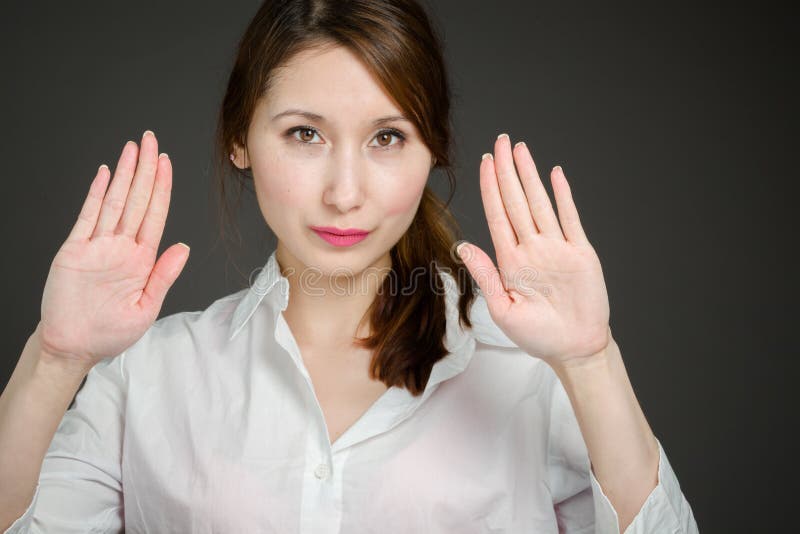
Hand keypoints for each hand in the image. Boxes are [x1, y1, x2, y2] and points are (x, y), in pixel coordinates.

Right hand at [38, 130, 189, 370]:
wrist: (73, 346)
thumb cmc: (110, 332)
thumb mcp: (145, 308)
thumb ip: (164, 276)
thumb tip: (184, 248)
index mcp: (141, 260)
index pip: (155, 215)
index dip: (162, 188)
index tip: (167, 164)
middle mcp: (121, 247)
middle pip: (137, 200)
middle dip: (145, 170)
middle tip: (151, 141)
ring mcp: (97, 246)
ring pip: (114, 202)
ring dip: (124, 174)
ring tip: (133, 149)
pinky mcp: (74, 250)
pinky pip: (87, 216)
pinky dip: (96, 194)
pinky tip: (105, 174)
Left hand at [457, 134, 609, 367]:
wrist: (575, 347)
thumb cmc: (538, 335)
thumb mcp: (504, 309)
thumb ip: (485, 276)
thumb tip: (463, 247)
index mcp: (511, 261)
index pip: (497, 215)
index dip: (490, 187)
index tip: (484, 163)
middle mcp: (532, 248)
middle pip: (516, 201)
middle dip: (507, 171)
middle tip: (501, 141)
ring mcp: (556, 247)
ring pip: (540, 203)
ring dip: (530, 176)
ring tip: (521, 150)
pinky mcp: (580, 252)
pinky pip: (570, 217)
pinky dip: (563, 195)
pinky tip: (555, 175)